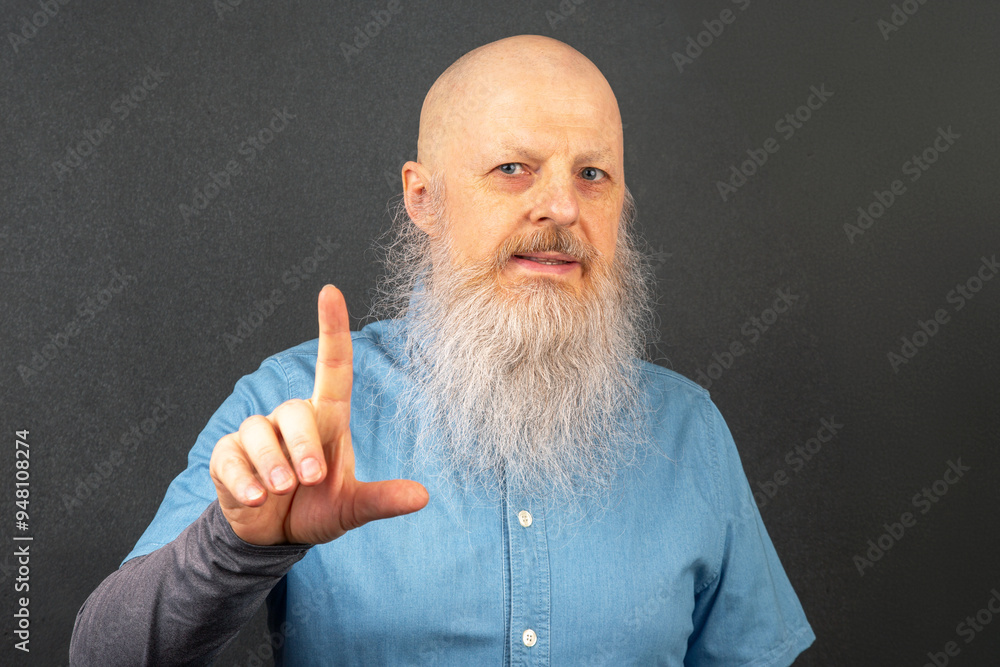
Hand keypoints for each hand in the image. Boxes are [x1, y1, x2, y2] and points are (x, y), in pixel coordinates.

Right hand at [209, 284, 428, 544]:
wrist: (274, 535)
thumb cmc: (317, 508)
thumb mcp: (351, 508)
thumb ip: (381, 500)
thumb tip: (422, 497)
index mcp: (326, 420)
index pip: (332, 367)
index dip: (331, 329)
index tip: (331, 292)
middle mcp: (290, 420)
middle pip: (295, 411)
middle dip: (302, 447)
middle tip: (310, 480)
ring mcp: (257, 436)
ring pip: (258, 430)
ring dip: (272, 464)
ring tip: (281, 492)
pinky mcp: (227, 456)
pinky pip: (230, 457)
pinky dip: (243, 479)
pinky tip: (255, 498)